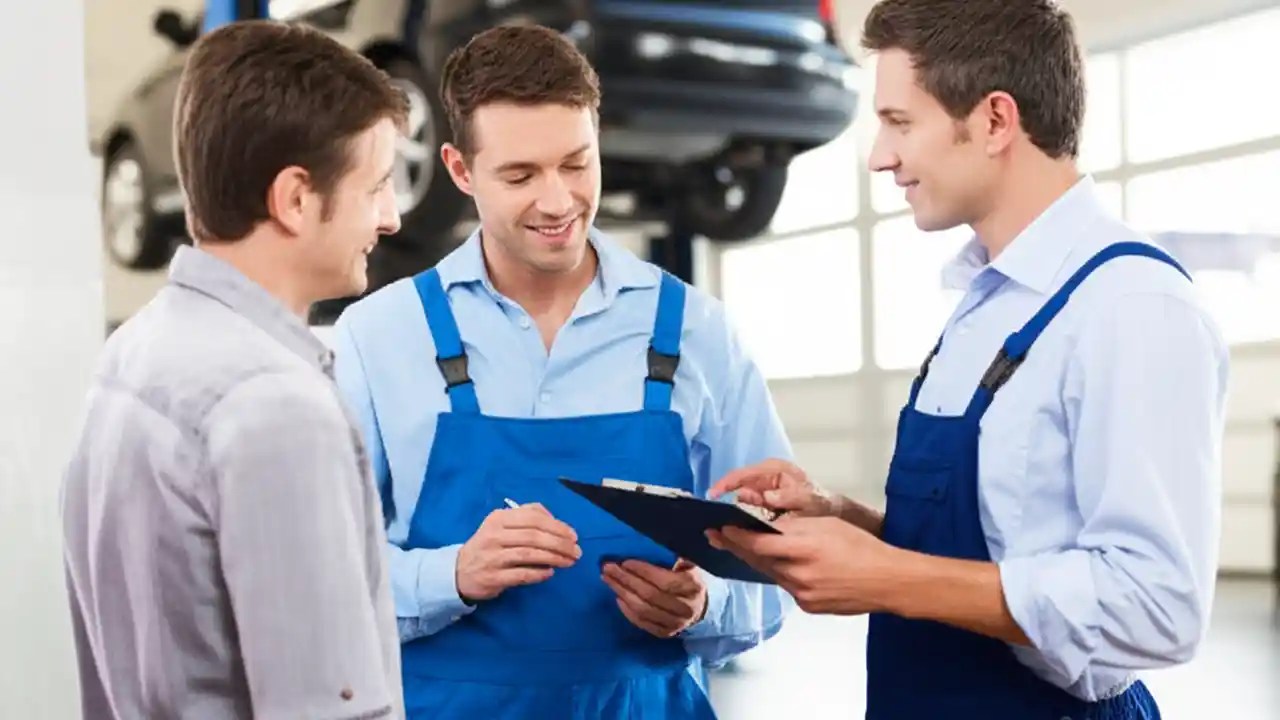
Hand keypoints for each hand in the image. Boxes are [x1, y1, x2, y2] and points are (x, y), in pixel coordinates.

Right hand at [456, 503, 580, 602]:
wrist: (459, 571)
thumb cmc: (489, 545)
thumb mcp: (502, 524)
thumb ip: (527, 515)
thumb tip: (554, 519)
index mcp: (498, 518)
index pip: (533, 518)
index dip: (557, 526)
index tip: (574, 535)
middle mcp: (494, 535)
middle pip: (534, 536)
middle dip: (560, 543)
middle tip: (577, 551)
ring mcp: (492, 557)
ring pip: (530, 554)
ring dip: (554, 558)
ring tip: (569, 562)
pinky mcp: (493, 577)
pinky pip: (521, 574)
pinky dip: (539, 574)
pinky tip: (550, 573)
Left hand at [601, 559, 707, 637]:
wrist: (702, 607)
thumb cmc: (689, 578)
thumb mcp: (689, 564)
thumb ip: (676, 556)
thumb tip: (656, 544)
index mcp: (692, 586)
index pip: (664, 581)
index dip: (643, 571)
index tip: (625, 562)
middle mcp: (685, 607)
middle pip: (650, 595)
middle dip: (626, 580)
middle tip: (608, 568)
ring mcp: (676, 623)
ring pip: (644, 610)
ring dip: (623, 594)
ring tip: (608, 580)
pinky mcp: (665, 633)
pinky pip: (642, 623)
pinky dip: (627, 611)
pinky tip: (618, 597)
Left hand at [707, 515, 900, 615]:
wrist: (887, 581)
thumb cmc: (862, 547)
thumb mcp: (827, 525)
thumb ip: (796, 527)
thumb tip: (769, 527)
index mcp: (804, 549)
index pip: (758, 544)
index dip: (736, 536)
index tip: (719, 527)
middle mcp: (799, 575)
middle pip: (758, 561)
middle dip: (735, 547)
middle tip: (714, 536)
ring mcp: (802, 594)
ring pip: (771, 574)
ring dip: (756, 561)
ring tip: (739, 547)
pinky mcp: (808, 606)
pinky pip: (787, 586)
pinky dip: (781, 574)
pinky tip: (779, 565)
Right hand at [709, 458, 838, 517]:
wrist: (831, 512)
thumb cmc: (819, 503)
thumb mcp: (807, 501)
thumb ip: (788, 498)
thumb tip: (766, 497)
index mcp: (775, 470)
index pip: (744, 473)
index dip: (726, 484)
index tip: (713, 496)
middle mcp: (766, 474)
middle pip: (738, 483)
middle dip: (724, 496)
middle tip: (710, 514)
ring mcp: (764, 486)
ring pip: (740, 495)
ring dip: (731, 507)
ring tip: (718, 521)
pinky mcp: (764, 499)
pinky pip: (747, 504)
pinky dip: (740, 513)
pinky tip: (733, 525)